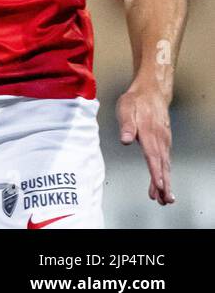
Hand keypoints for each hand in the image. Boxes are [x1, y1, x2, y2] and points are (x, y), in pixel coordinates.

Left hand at [117, 84, 174, 204]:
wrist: (151, 92)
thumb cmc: (136, 100)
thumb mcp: (126, 107)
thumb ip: (126, 124)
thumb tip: (125, 139)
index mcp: (149, 133)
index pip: (153, 156)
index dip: (156, 172)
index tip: (160, 186)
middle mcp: (159, 139)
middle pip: (162, 165)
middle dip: (164, 184)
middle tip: (165, 200)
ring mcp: (163, 141)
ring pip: (165, 165)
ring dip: (166, 182)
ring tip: (164, 199)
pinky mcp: (164, 142)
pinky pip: (165, 160)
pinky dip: (164, 173)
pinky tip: (163, 182)